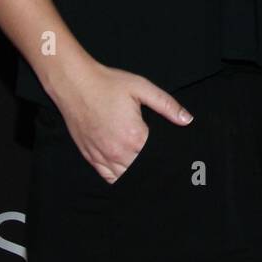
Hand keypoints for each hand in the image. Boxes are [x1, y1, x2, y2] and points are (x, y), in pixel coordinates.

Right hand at [50, 59, 193, 183]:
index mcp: (134, 136)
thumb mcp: (141, 88)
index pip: (157, 157)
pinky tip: (128, 173)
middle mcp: (118, 151)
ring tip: (148, 170)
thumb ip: (166, 105)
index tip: (177, 160)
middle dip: (154, 168)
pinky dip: (120, 178)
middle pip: (142, 170)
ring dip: (137, 175)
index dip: (167, 158)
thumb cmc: (107, 84)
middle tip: (165, 166)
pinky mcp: (90, 156)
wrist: (74, 83)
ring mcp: (102, 156)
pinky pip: (108, 177)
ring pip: (125, 178)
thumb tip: (187, 119)